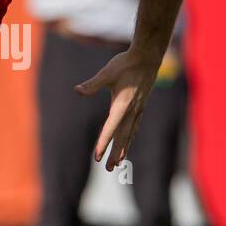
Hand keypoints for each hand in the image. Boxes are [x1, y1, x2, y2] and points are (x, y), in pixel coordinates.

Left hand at [74, 48, 160, 170]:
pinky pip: (134, 127)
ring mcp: (138, 109)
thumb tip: (77, 90)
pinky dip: (130, 137)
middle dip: (115, 153)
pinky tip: (127, 142)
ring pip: (130, 134)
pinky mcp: (141, 106)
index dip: (103, 142)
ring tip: (118, 162)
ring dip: (123, 148)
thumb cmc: (125, 63)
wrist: (148, 57)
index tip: (97, 156)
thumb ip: (92, 84)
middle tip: (108, 169)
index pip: (110, 128)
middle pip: (122, 136)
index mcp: (122, 105)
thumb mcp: (106, 73)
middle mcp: (131, 110)